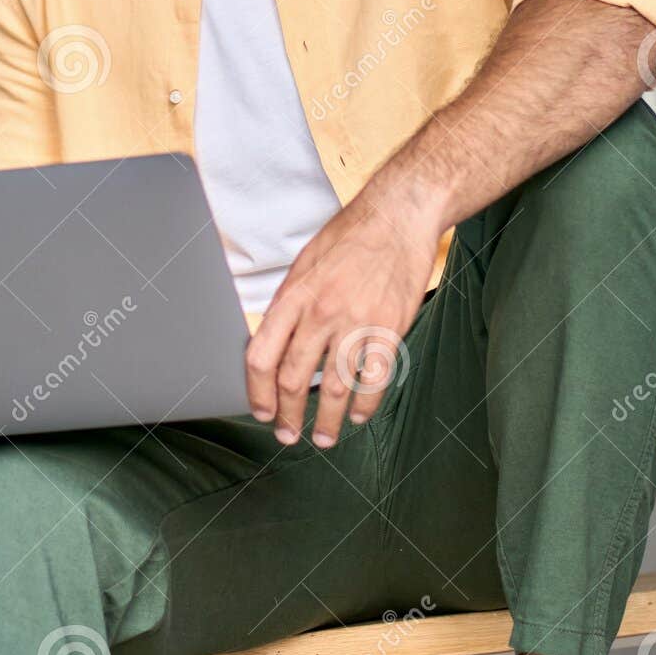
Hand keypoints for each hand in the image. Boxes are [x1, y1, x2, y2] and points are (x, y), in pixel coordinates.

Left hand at [245, 173, 444, 447]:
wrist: (398, 214)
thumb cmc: (350, 235)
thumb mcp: (305, 262)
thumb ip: (291, 303)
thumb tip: (275, 341)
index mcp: (294, 295)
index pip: (261, 355)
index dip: (257, 391)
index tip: (261, 410)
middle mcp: (321, 312)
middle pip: (295, 380)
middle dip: (288, 417)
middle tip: (288, 435)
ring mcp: (357, 322)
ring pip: (336, 389)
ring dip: (328, 423)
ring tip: (324, 439)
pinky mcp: (390, 328)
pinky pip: (374, 380)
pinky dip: (366, 405)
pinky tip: (360, 415)